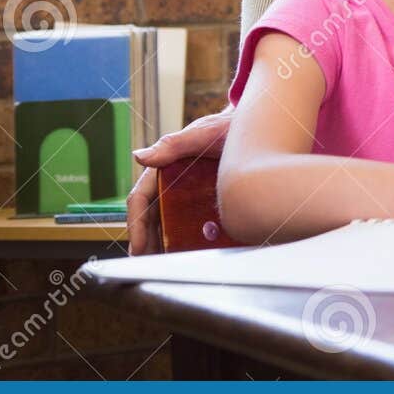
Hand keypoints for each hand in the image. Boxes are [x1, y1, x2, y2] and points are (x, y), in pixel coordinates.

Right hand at [127, 107, 234, 254]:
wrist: (256, 129)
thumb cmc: (225, 128)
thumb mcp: (201, 135)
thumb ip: (173, 145)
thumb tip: (138, 157)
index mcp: (163, 171)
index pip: (141, 200)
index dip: (136, 225)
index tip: (138, 248)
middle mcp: (173, 185)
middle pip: (153, 218)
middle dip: (148, 242)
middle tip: (149, 266)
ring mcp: (190, 195)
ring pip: (171, 224)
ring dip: (166, 244)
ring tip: (168, 265)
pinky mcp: (208, 202)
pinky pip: (195, 223)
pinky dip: (192, 239)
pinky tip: (197, 254)